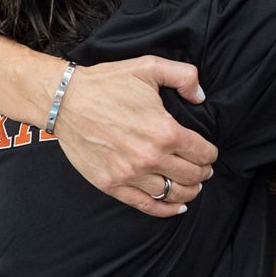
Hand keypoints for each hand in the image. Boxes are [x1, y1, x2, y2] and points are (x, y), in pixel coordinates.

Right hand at [55, 56, 217, 216]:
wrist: (65, 101)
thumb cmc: (106, 83)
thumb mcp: (149, 66)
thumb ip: (184, 76)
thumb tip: (201, 97)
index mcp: (164, 131)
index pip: (202, 152)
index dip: (210, 154)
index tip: (209, 153)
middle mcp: (150, 157)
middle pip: (191, 175)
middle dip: (202, 173)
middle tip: (204, 170)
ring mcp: (130, 174)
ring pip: (172, 193)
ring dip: (188, 191)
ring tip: (192, 186)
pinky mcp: (112, 184)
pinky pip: (146, 205)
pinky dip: (166, 210)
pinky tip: (176, 207)